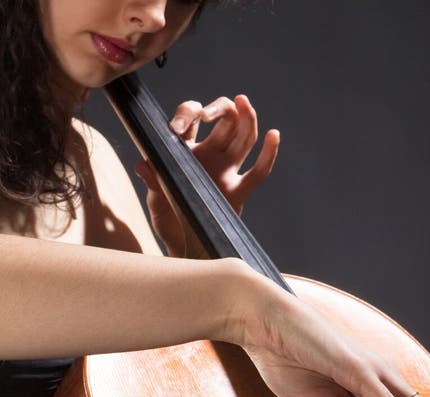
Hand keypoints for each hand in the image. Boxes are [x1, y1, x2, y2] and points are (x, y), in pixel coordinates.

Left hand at [135, 94, 279, 256]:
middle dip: (221, 108)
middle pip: (224, 120)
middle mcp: (208, 155)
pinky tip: (273, 135)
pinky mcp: (239, 192)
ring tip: (245, 103)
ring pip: (243, 138)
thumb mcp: (155, 201)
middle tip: (211, 113)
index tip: (176, 129)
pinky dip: (269, 153)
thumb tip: (143, 166)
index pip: (190, 118)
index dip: (186, 115)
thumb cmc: (168, 221)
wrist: (182, 247)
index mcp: (185, 150)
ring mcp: (226, 172)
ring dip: (246, 118)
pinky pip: (258, 173)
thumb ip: (153, 182)